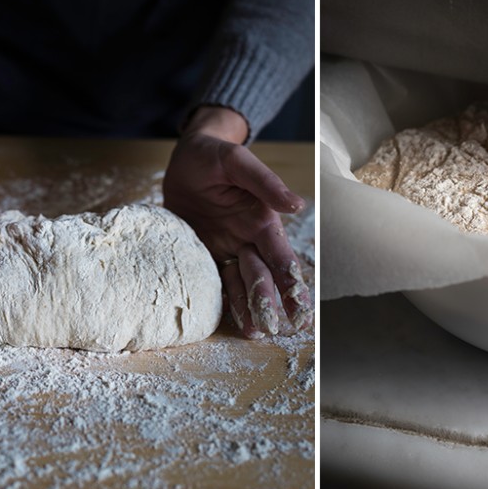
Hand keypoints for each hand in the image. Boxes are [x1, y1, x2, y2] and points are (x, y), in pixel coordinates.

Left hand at [163, 107, 312, 338]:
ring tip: (256, 334)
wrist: (185, 157)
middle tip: (274, 329)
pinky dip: (227, 301)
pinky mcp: (206, 253)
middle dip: (271, 303)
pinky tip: (233, 321)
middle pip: (264, 277)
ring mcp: (228, 248)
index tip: (301, 309)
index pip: (282, 258)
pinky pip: (218, 280)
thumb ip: (265, 182)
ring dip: (250, 308)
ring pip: (243, 284)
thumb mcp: (237, 162)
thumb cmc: (214, 155)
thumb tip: (296, 204)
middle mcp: (249, 239)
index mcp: (262, 221)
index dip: (292, 284)